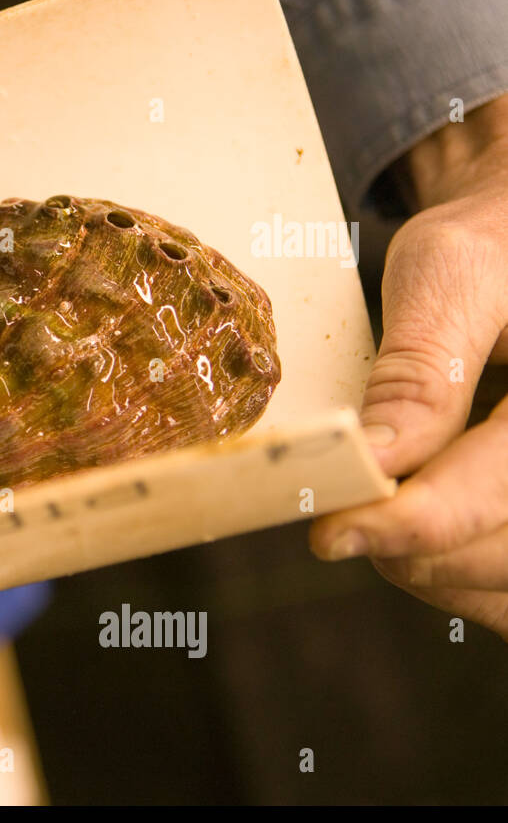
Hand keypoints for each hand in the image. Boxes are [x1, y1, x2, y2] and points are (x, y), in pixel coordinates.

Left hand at [308, 93, 507, 638]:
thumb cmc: (496, 240)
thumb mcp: (453, 275)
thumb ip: (420, 373)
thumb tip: (370, 461)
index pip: (501, 491)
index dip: (413, 525)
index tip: (331, 533)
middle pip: (505, 554)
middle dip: (412, 547)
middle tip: (341, 516)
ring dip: (432, 570)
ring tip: (377, 518)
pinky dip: (465, 582)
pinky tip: (420, 545)